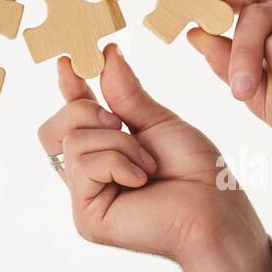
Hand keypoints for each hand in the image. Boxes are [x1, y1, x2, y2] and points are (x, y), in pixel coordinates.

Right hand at [40, 45, 271, 271]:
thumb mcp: (158, 121)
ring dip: (119, 143)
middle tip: (119, 122)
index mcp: (103, 152)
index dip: (67, 88)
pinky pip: (84, 165)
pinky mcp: (87, 217)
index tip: (68, 60)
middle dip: (86, 111)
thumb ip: (125, 93)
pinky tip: (141, 180)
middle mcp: (88, 176)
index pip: (71, 117)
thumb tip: (107, 54)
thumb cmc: (196, 172)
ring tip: (148, 164)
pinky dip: (117, 162)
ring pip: (72, 141)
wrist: (216, 209)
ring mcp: (85, 197)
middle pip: (56, 127)